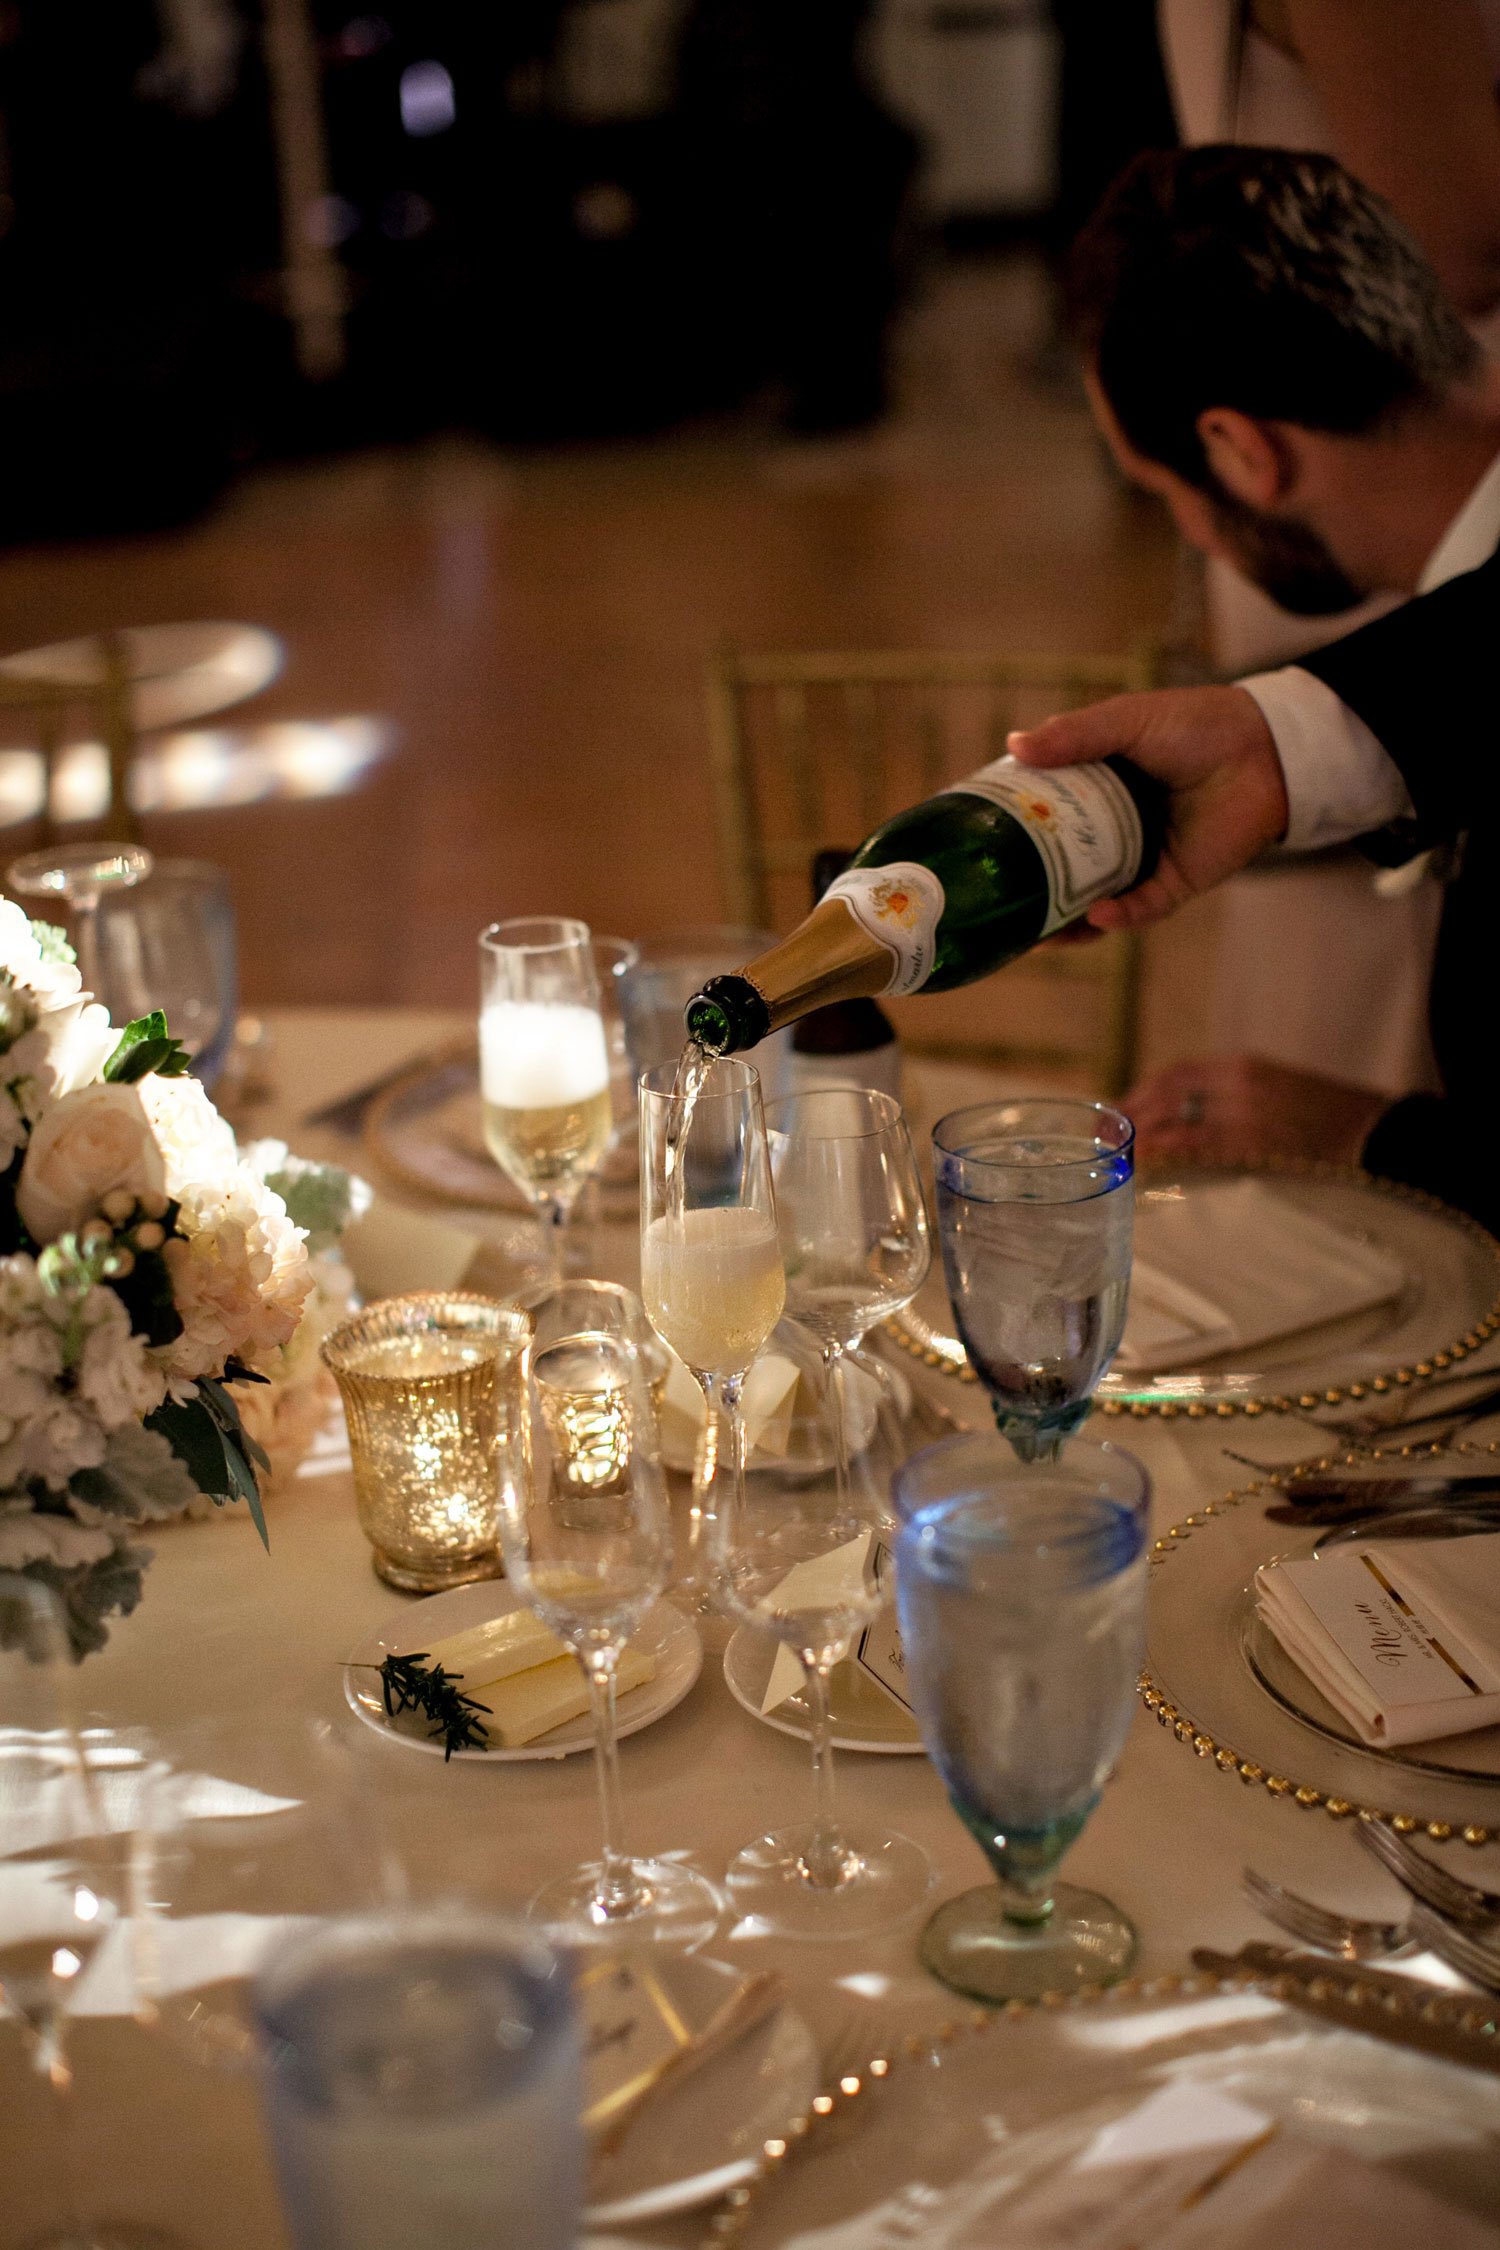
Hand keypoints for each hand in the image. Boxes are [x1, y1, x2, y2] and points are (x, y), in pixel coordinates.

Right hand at [1008, 685, 1288, 930]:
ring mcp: (1141, 861)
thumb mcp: (1127, 721)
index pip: (1043, 819)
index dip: (1011, 835)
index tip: (976, 847)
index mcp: (1094, 791)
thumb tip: (1013, 746)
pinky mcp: (1174, 882)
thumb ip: (1074, 736)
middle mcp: (1112, 832)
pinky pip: (1140, 908)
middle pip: (1060, 870)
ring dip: (1066, 923)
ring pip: (1094, 902)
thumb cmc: (1196, 725)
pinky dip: (1118, 916)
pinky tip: (1096, 915)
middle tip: (993, 908)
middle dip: (1028, 894)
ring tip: (1035, 936)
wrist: (1264, 749)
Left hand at [1124, 1055, 1388, 1171]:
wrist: (1380, 1133)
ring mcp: (1243, 1112)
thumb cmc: (1333, 1119)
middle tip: (1101, 1136)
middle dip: (1128, 1114)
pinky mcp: (1253, 1142)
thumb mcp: (1279, 1092)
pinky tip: (1146, 1164)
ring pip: (1173, 1119)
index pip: (1175, 1075)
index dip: (1139, 1094)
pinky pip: (1195, 1146)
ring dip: (1140, 1137)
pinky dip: (1165, 1153)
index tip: (1117, 1111)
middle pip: (1165, 1094)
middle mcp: (1237, 1082)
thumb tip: (1192, 1122)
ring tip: (1116, 1154)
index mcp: (1243, 1066)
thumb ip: (1235, 1100)